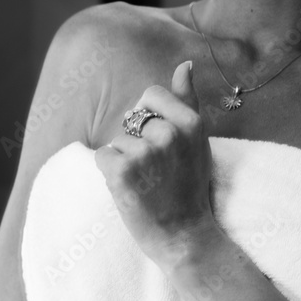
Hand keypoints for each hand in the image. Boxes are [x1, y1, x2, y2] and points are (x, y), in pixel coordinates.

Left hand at [94, 60, 219, 270]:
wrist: (184, 236)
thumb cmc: (190, 187)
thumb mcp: (198, 141)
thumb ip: (188, 101)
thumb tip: (185, 64)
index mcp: (191, 123)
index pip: (151, 95)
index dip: (149, 118)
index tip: (162, 144)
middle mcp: (169, 133)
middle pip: (132, 119)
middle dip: (137, 141)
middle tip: (157, 171)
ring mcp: (145, 153)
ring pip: (117, 140)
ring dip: (124, 160)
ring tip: (146, 183)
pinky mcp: (122, 172)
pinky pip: (103, 157)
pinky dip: (110, 174)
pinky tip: (131, 190)